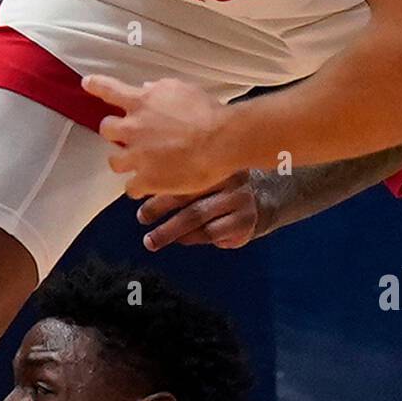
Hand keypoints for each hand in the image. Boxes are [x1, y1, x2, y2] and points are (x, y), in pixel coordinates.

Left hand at [83, 75, 237, 196]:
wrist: (220, 140)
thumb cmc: (207, 113)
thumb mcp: (182, 89)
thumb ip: (160, 90)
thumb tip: (148, 88)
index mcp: (141, 102)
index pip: (109, 89)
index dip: (96, 86)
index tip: (87, 83)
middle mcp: (133, 128)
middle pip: (106, 129)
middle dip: (113, 131)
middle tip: (125, 136)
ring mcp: (137, 156)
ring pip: (114, 162)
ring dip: (122, 161)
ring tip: (135, 164)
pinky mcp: (146, 179)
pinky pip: (130, 188)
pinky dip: (137, 187)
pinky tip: (145, 186)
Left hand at [137, 172, 258, 251]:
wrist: (263, 200)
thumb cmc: (223, 188)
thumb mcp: (207, 172)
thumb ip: (182, 174)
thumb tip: (142, 182)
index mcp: (217, 160)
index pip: (182, 171)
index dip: (156, 185)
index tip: (137, 195)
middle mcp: (229, 178)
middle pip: (187, 195)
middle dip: (158, 209)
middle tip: (141, 218)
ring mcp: (239, 201)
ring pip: (196, 218)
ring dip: (169, 231)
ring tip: (151, 240)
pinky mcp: (244, 222)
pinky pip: (211, 233)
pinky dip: (192, 238)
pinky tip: (181, 239)